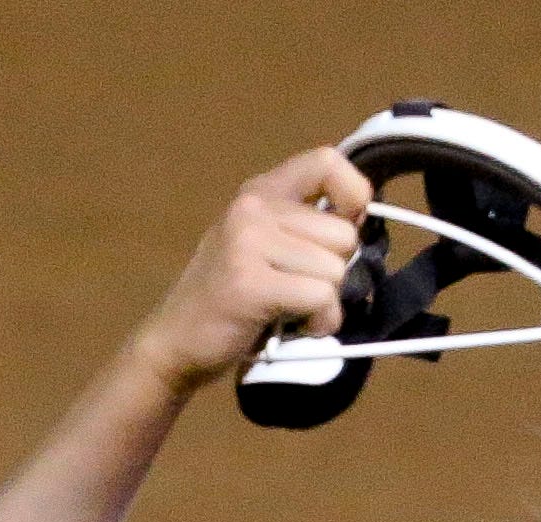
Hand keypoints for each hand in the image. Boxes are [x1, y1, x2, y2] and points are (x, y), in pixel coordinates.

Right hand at [129, 147, 372, 392]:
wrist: (176, 341)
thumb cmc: (233, 300)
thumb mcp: (266, 246)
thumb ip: (307, 227)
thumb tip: (363, 222)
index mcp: (260, 191)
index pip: (328, 161)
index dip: (355, 196)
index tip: (345, 227)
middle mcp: (253, 207)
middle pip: (344, 234)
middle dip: (335, 273)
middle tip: (299, 290)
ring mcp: (247, 241)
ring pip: (336, 270)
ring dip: (326, 304)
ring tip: (291, 310)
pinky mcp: (250, 282)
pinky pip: (321, 297)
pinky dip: (318, 322)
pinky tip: (291, 327)